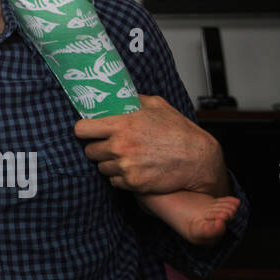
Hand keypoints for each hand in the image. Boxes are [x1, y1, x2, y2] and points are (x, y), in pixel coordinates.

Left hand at [75, 94, 228, 195]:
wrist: (199, 160)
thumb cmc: (179, 131)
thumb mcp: (156, 105)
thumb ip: (132, 101)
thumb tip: (117, 96)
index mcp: (122, 124)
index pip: (81, 129)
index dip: (84, 130)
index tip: (88, 131)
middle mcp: (120, 146)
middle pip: (89, 151)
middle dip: (97, 147)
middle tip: (111, 145)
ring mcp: (125, 166)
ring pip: (101, 167)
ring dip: (109, 163)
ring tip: (127, 157)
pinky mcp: (133, 183)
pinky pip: (113, 181)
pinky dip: (120, 177)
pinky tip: (134, 168)